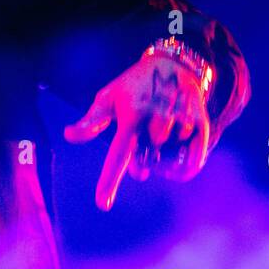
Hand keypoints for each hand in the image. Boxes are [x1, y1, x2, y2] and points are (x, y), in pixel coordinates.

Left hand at [64, 52, 210, 210]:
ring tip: (161, 130)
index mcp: (131, 116)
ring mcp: (181, 121)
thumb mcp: (109, 97)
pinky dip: (184, 164)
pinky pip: (193, 159)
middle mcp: (157, 118)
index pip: (119, 154)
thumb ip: (91, 120)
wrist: (172, 63)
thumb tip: (67, 135)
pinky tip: (179, 161)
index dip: (110, 180)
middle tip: (143, 137)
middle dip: (143, 159)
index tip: (102, 204)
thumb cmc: (133, 85)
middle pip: (148, 161)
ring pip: (170, 159)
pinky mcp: (200, 124)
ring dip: (164, 153)